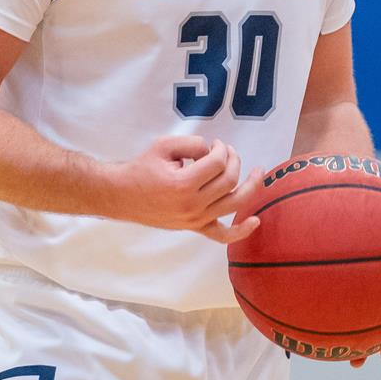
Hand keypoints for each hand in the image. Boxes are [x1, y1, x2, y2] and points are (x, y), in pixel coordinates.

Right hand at [109, 136, 259, 242]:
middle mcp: (192, 205)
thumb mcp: (164, 145)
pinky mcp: (194, 228)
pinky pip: (222, 235)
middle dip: (233, 160)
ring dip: (250, 186)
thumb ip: (192, 144)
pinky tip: (256, 221)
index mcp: (183, 184)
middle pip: (229, 181)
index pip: (217, 162)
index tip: (215, 144)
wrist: (122, 195)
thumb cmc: (141, 169)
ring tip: (258, 173)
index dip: (221, 148)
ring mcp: (195, 220)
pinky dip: (241, 231)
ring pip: (234, 204)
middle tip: (227, 151)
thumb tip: (212, 152)